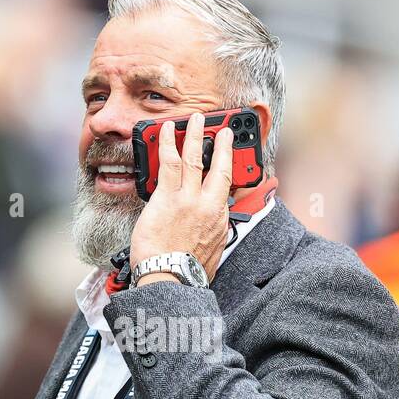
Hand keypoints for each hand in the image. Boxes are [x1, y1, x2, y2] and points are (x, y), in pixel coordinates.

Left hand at [130, 112, 233, 280]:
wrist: (170, 279)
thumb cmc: (185, 273)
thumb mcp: (211, 253)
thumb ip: (213, 235)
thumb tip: (211, 228)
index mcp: (220, 220)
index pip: (227, 188)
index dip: (231, 170)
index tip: (233, 159)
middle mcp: (209, 206)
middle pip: (220, 168)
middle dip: (223, 145)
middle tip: (224, 129)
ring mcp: (188, 200)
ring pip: (195, 159)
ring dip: (196, 135)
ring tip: (196, 119)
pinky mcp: (167, 198)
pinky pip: (169, 163)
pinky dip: (168, 143)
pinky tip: (166, 130)